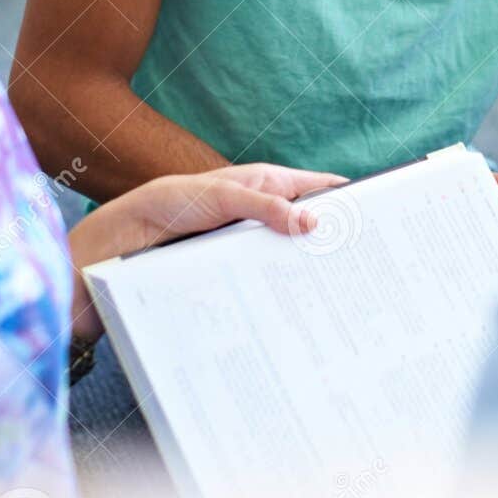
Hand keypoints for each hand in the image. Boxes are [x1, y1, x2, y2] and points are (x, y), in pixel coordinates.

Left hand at [67, 162, 347, 340]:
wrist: (111, 251)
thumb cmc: (162, 207)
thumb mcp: (217, 197)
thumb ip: (264, 205)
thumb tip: (313, 222)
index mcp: (266, 184)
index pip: (320, 189)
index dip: (350, 201)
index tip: (386, 218)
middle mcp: (262, 216)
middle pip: (312, 231)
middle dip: (339, 245)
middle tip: (373, 267)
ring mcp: (249, 248)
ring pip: (292, 261)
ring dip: (312, 276)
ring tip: (345, 297)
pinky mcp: (234, 276)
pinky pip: (268, 284)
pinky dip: (284, 295)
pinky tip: (300, 312)